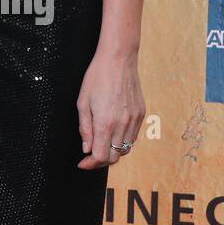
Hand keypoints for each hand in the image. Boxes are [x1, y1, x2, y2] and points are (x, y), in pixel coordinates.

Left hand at [76, 45, 143, 169]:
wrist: (119, 60)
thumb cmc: (97, 77)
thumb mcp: (82, 101)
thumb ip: (84, 128)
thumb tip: (86, 148)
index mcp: (105, 122)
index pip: (101, 156)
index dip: (90, 164)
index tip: (82, 163)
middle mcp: (122, 124)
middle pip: (114, 156)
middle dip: (101, 161)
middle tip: (89, 157)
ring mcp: (134, 120)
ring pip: (125, 149)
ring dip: (113, 152)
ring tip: (101, 146)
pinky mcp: (141, 114)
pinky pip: (133, 137)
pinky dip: (123, 141)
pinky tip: (113, 134)